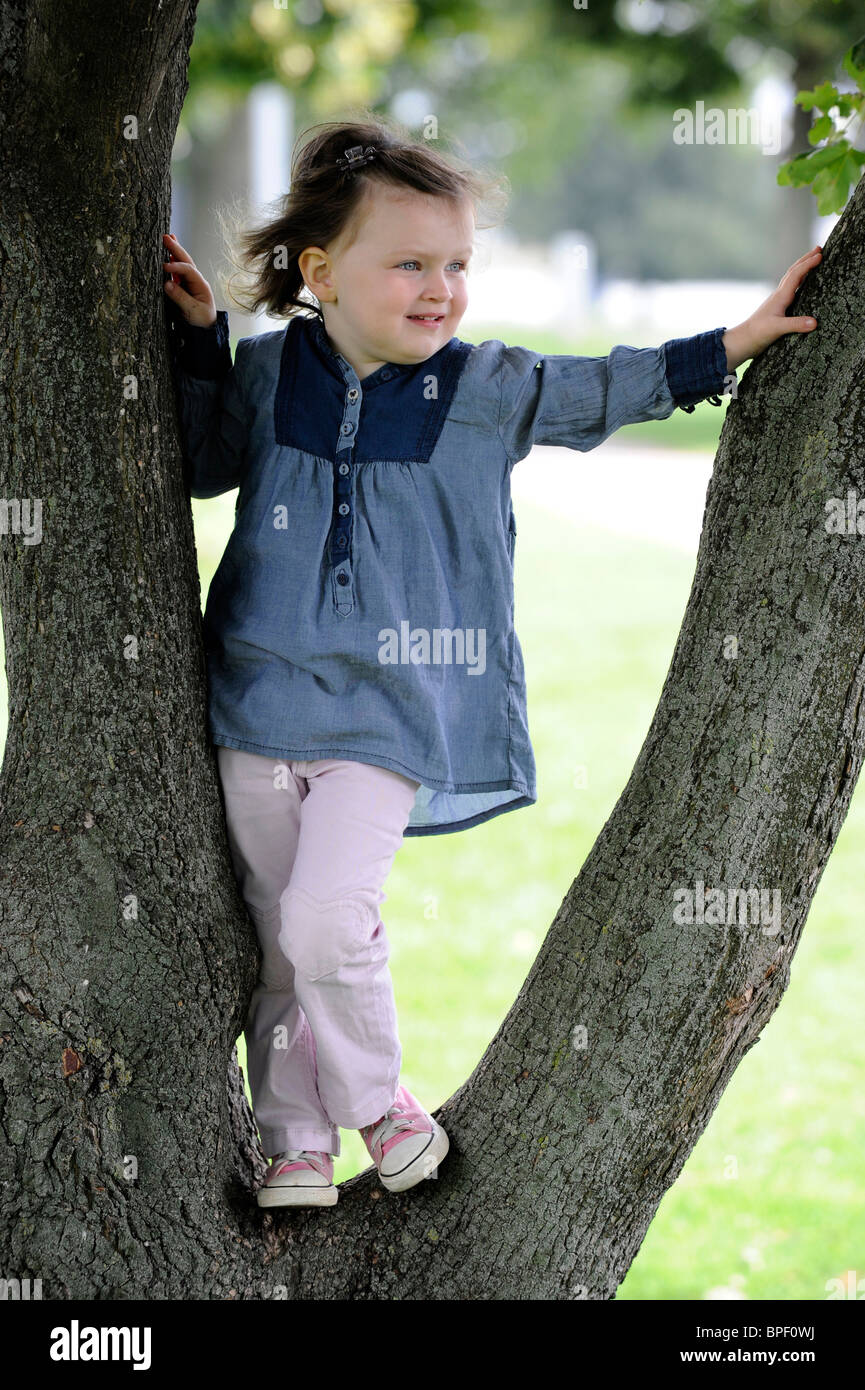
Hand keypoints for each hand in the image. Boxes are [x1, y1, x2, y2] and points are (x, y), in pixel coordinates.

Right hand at [161, 233, 216, 327]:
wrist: (205, 331)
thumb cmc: (202, 322)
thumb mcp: (193, 311)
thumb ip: (181, 298)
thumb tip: (167, 284)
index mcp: (201, 285)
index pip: (189, 270)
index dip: (177, 267)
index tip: (165, 267)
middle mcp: (196, 281)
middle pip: (186, 261)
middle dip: (176, 249)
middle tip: (166, 237)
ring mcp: (189, 284)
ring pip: (182, 264)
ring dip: (174, 251)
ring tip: (168, 238)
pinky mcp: (183, 288)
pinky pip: (176, 274)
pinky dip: (172, 263)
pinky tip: (167, 255)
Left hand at [722, 246, 821, 371]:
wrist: (743, 340)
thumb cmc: (758, 333)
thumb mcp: (778, 328)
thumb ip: (796, 324)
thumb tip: (815, 322)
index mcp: (780, 296)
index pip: (796, 275)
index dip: (808, 264)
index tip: (820, 255)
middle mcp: (779, 295)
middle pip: (793, 272)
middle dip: (806, 260)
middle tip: (819, 249)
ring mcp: (777, 301)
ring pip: (791, 279)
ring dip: (802, 268)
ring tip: (813, 262)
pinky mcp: (777, 309)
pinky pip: (790, 290)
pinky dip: (799, 282)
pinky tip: (803, 285)